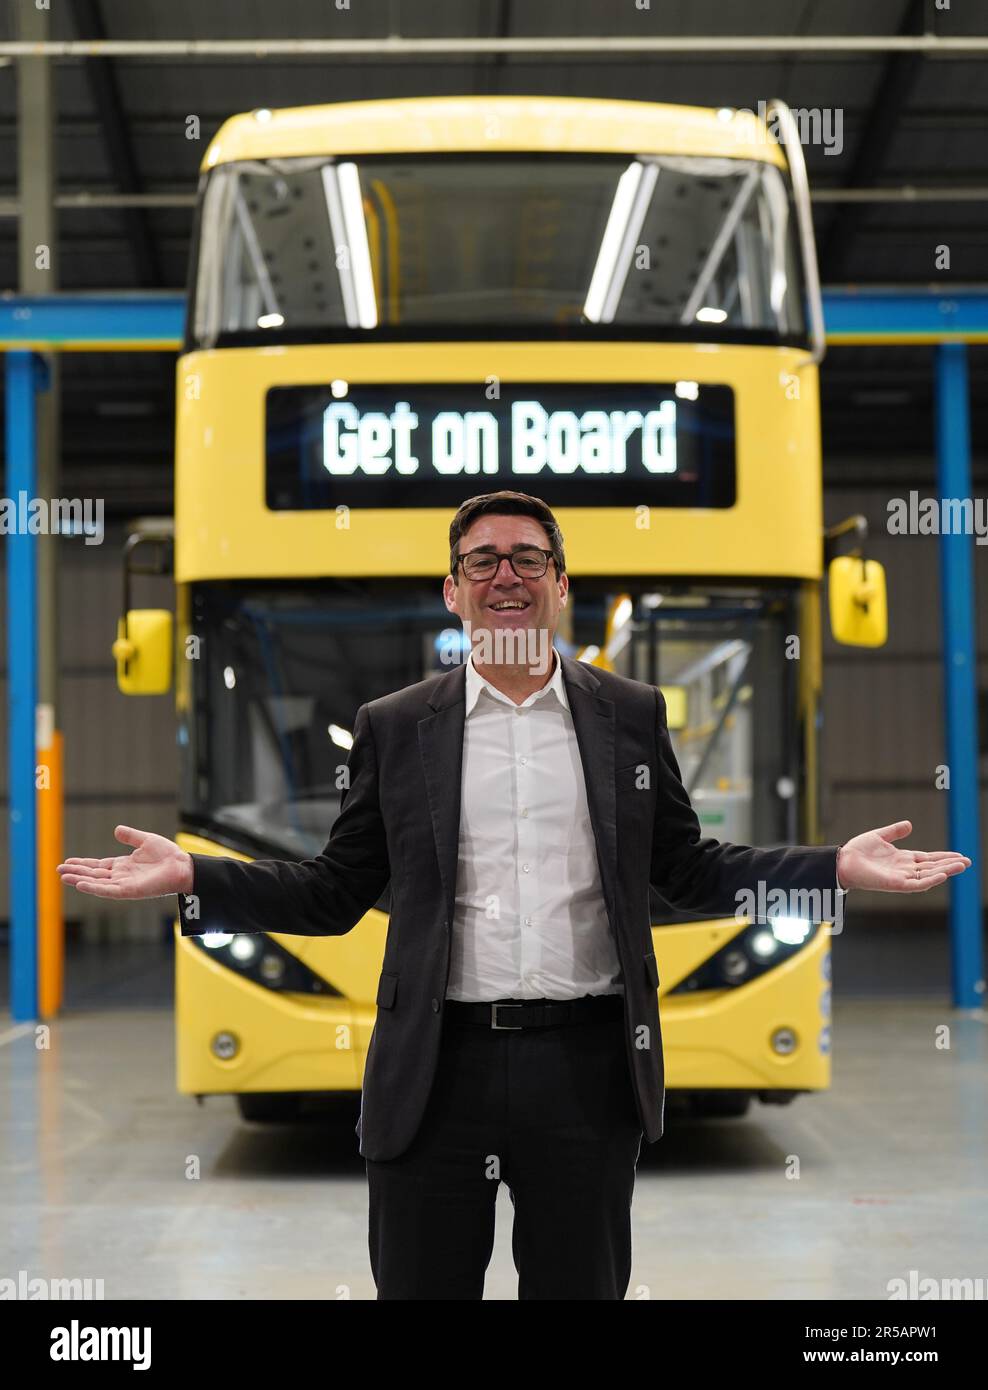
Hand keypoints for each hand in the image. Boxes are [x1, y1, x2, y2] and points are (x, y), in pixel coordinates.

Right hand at [57, 825, 193, 899]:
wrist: (183, 866)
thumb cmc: (168, 855)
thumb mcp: (146, 840)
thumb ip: (131, 836)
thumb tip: (116, 829)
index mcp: (124, 865)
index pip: (98, 865)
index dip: (83, 863)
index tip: (67, 861)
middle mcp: (121, 876)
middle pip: (94, 874)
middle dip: (76, 872)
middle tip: (59, 869)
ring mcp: (125, 884)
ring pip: (97, 883)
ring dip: (80, 880)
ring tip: (64, 876)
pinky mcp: (130, 891)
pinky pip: (108, 890)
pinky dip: (94, 888)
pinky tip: (81, 884)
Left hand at [837, 821, 970, 892]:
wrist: (843, 861)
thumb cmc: (858, 851)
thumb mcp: (879, 836)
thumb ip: (894, 831)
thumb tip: (909, 824)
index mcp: (903, 859)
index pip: (929, 859)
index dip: (944, 857)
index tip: (960, 855)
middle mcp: (905, 870)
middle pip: (933, 867)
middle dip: (950, 864)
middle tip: (968, 861)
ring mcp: (902, 878)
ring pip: (929, 876)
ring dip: (945, 871)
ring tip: (961, 865)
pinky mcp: (896, 884)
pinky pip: (917, 884)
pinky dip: (930, 880)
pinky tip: (942, 875)